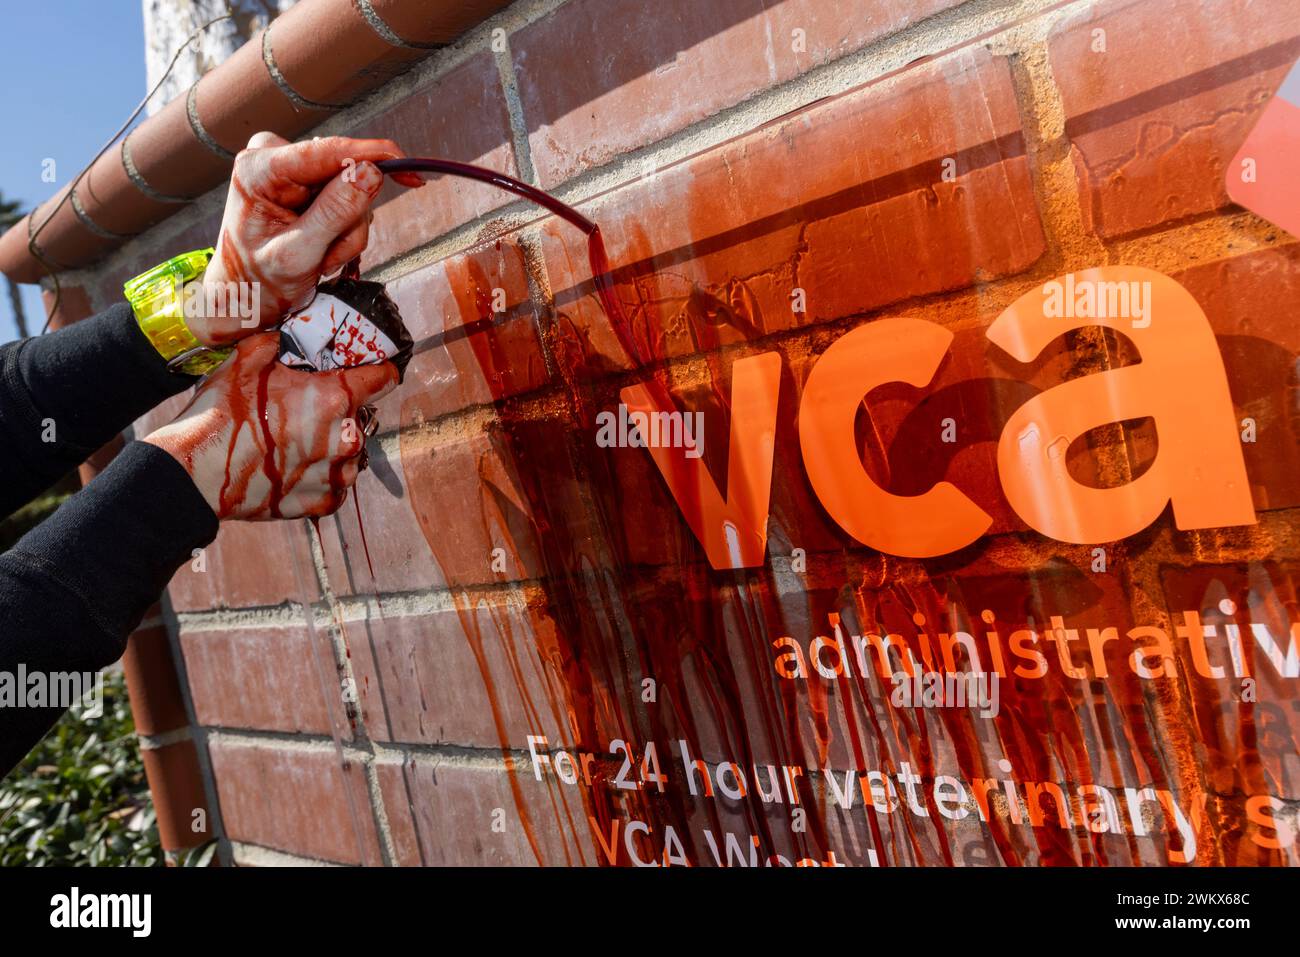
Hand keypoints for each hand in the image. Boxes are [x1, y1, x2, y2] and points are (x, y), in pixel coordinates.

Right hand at [144, 333, 397, 519]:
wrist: (195, 475)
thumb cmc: (220, 416)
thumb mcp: (246, 361)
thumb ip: (277, 342)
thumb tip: (287, 334)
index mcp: (336, 398)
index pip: (384, 378)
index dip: (377, 370)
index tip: (372, 370)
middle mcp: (347, 438)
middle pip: (362, 416)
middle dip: (341, 411)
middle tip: (306, 411)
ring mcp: (338, 475)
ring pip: (352, 452)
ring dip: (333, 446)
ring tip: (296, 443)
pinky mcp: (325, 503)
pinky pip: (336, 484)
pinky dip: (321, 476)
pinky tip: (293, 468)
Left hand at [189, 132, 423, 345]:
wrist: (244, 295)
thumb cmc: (258, 280)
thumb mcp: (298, 255)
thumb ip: (334, 214)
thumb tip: (371, 172)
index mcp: (260, 168)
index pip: (327, 151)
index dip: (373, 156)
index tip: (408, 166)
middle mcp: (274, 157)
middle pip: (345, 173)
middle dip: (349, 219)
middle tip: (329, 255)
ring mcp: (289, 167)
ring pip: (352, 189)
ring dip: (347, 231)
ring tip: (322, 258)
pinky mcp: (304, 180)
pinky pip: (348, 198)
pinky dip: (344, 230)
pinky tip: (323, 249)